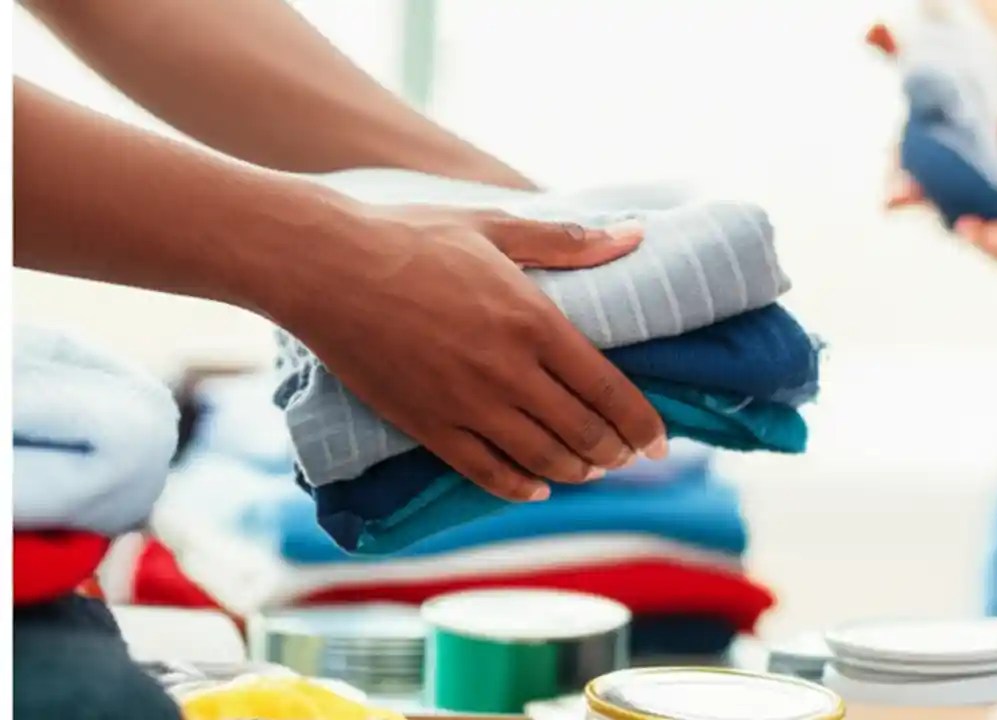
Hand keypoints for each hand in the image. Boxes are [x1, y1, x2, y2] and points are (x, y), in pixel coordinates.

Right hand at [273, 205, 666, 501]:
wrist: (326, 266)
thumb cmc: (412, 238)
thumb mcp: (496, 228)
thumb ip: (568, 241)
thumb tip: (634, 237)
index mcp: (534, 323)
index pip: (609, 390)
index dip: (642, 423)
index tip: (661, 440)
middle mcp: (508, 372)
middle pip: (583, 432)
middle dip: (616, 452)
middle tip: (629, 456)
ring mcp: (467, 405)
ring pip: (542, 458)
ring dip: (577, 471)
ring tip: (592, 469)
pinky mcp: (427, 426)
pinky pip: (486, 472)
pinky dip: (520, 486)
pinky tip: (537, 486)